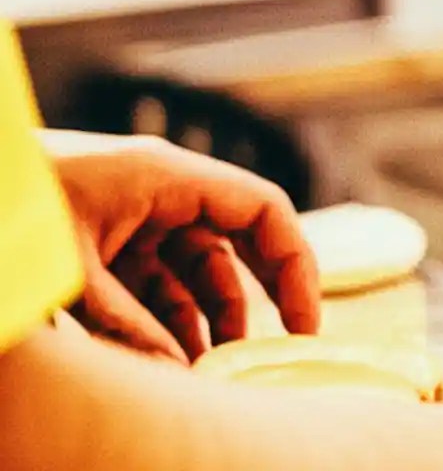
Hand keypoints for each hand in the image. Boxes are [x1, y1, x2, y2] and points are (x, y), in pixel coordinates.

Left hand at [42, 130, 319, 363]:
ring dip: (207, 319)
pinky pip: (159, 280)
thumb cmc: (12, 212)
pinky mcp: (110, 239)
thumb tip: (174, 377)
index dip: (294, 264)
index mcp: (165, 177)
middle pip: (239, 240)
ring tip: (210, 370)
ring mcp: (136, 216)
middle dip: (259, 296)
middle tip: (276, 350)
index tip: (303, 321)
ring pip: (197, 268)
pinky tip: (170, 359)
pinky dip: (168, 318)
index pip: (262, 210)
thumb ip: (124, 326)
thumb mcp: (68, 276)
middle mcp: (161, 192)